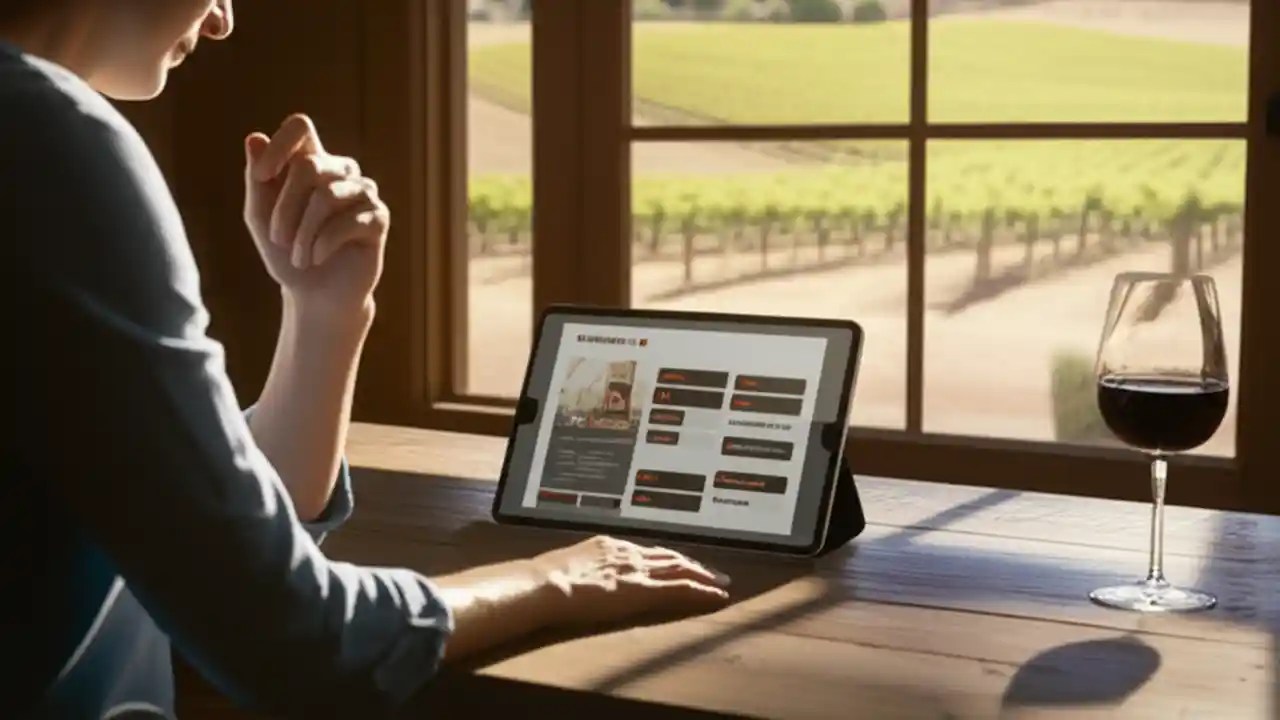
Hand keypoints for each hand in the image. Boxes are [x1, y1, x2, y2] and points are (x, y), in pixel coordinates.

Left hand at [243, 114, 389, 316]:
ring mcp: (364, 192)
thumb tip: (255, 138)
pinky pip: (348, 221)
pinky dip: (323, 244)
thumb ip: (257, 179)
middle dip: (285, 207)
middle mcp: (340, 171)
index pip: (301, 127)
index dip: (280, 145)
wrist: (316, 295)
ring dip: (303, 232)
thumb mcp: (260, 216)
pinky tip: (318, 258)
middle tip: (277, 239)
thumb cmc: (286, 253)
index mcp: (311, 161)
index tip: (262, 177)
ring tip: (299, 257)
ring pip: (326, 195)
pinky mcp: (379, 218)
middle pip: (309, 165)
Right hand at [530, 535, 730, 629]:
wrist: (545, 584)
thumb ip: (582, 568)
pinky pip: (680, 588)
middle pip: (669, 556)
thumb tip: (581, 577)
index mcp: (609, 545)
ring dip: (703, 575)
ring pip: (680, 569)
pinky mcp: (643, 589)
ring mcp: (637, 569)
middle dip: (693, 564)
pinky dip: (701, 591)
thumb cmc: (544, 581)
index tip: (681, 563)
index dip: (668, 558)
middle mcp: (628, 552)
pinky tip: (716, 596)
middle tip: (714, 572)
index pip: (648, 551)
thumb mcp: (567, 566)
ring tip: (721, 583)